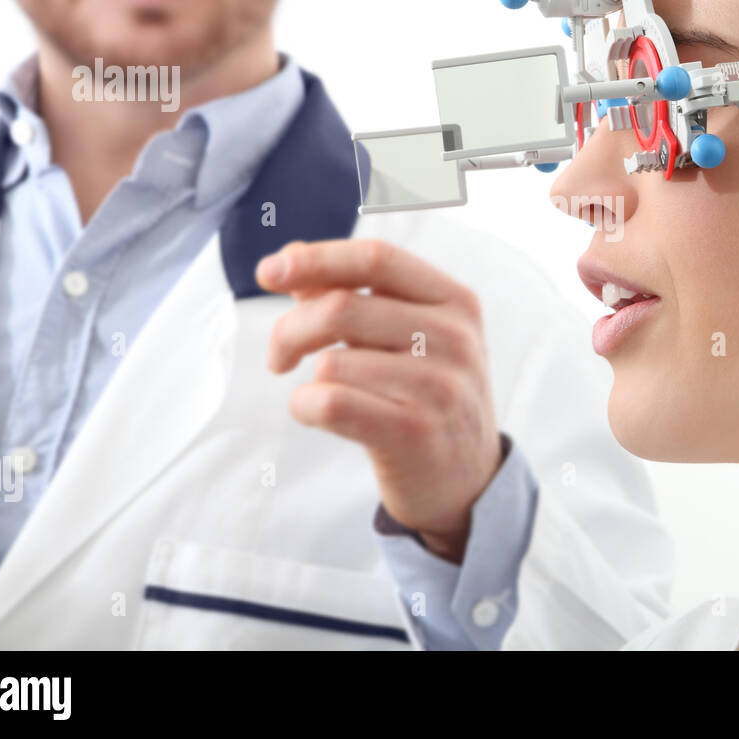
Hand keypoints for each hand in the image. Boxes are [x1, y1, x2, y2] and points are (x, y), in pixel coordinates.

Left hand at [256, 238, 501, 562]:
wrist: (469, 479)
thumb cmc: (427, 396)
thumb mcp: (409, 338)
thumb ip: (357, 297)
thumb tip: (291, 261)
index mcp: (454, 300)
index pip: (376, 259)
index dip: (317, 259)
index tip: (269, 272)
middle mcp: (455, 337)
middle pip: (342, 308)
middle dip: (290, 329)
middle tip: (278, 356)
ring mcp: (440, 386)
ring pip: (333, 361)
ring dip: (305, 378)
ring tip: (316, 392)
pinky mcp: (417, 433)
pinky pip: (332, 404)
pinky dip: (305, 405)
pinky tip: (312, 410)